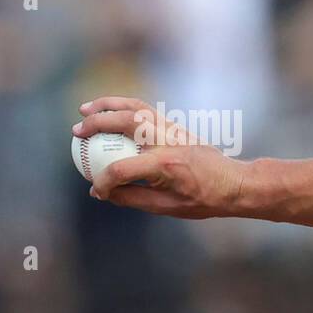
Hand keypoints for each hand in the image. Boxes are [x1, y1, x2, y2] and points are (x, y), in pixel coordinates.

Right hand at [74, 97, 245, 218]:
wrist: (235, 183)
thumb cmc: (205, 199)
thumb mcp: (168, 208)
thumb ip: (133, 198)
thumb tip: (104, 192)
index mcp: (166, 166)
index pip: (122, 169)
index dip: (104, 180)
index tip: (96, 189)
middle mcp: (169, 143)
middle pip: (125, 124)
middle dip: (96, 125)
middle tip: (76, 132)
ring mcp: (173, 130)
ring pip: (136, 108)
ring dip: (108, 105)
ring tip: (85, 109)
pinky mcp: (176, 126)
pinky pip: (146, 110)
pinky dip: (124, 106)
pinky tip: (109, 111)